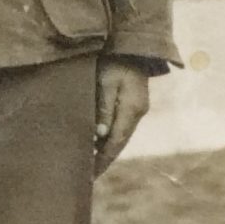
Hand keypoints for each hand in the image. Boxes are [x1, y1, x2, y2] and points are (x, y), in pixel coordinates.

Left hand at [93, 59, 151, 177]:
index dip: (102, 160)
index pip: (116, 143)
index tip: (90, 175)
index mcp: (132, 110)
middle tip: (87, 176)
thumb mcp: (105, 82)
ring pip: (121, 137)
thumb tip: (100, 135)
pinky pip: (121, 127)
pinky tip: (99, 144)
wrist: (132, 47)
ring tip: (90, 164)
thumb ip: (103, 108)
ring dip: (106, 150)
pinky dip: (110, 139)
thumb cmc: (114, 62)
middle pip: (119, 143)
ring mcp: (137, 109)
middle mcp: (137, 113)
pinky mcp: (133, 105)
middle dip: (103, 160)